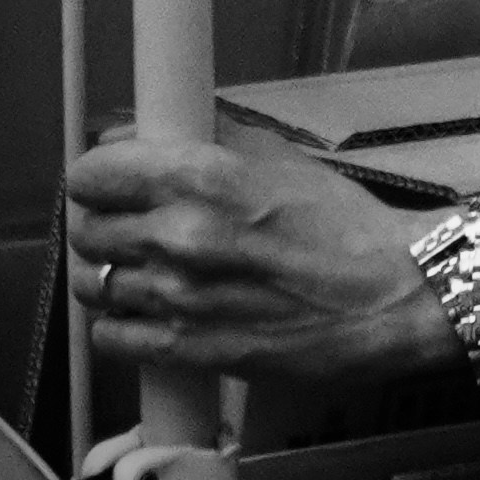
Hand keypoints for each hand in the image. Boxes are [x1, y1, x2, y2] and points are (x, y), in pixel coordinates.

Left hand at [64, 135, 459, 384]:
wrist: (394, 296)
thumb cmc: (347, 226)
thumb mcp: (282, 158)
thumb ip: (210, 138)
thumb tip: (147, 130)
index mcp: (202, 177)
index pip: (92, 172)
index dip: (98, 175)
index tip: (108, 181)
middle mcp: (179, 235)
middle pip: (85, 228)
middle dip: (104, 222)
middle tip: (132, 224)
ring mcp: (177, 297)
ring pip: (91, 283)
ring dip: (111, 274)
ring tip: (144, 271)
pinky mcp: (185, 349)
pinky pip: (109, 336)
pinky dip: (121, 323)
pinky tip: (151, 312)